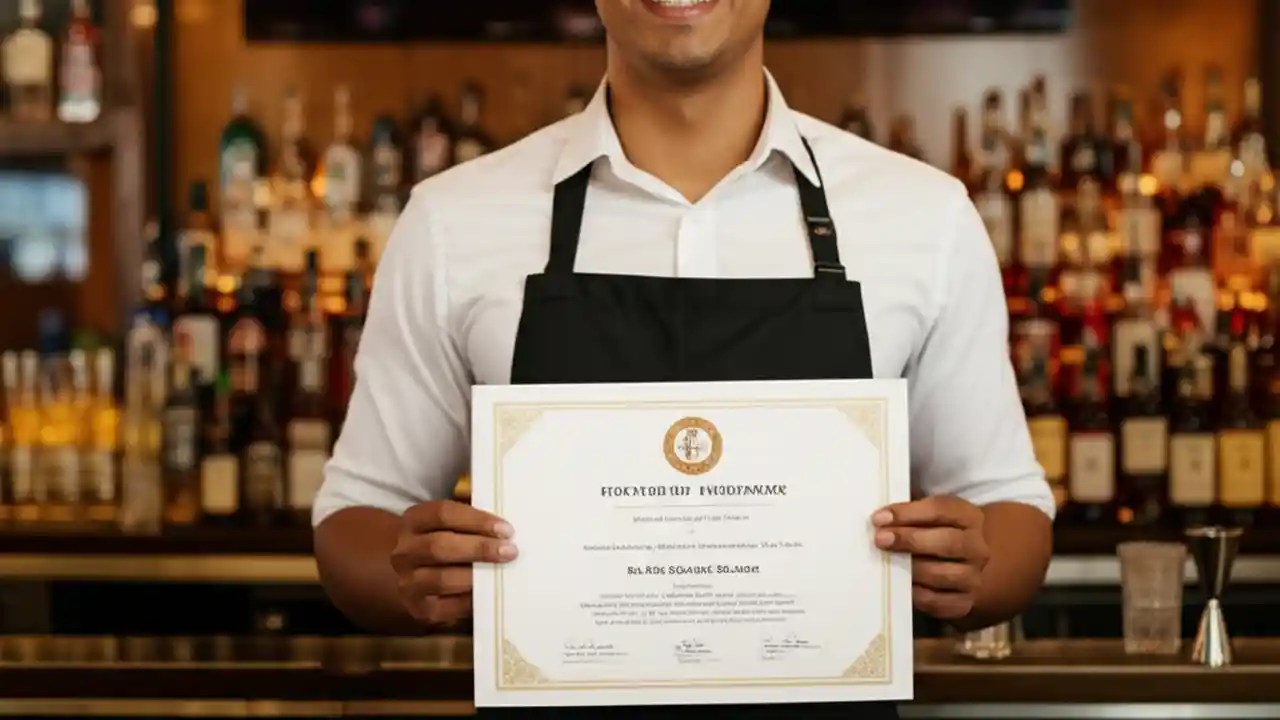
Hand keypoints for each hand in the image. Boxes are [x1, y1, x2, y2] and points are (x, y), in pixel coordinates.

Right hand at [390, 500, 517, 627]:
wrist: (419, 574)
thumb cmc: (447, 542)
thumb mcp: (453, 523)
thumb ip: (473, 519)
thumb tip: (503, 522)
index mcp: (413, 521)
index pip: (442, 513)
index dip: (476, 520)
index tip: (506, 529)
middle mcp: (404, 551)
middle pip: (439, 546)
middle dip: (479, 548)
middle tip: (510, 551)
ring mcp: (408, 582)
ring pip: (442, 579)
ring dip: (476, 575)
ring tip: (501, 571)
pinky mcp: (419, 609)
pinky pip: (447, 606)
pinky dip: (471, 599)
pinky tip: (488, 592)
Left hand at [872, 495, 988, 620]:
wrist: (959, 565)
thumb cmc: (933, 533)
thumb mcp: (928, 515)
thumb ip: (908, 513)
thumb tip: (879, 517)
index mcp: (969, 517)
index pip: (941, 510)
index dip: (908, 513)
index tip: (880, 517)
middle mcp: (976, 548)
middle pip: (947, 542)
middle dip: (910, 539)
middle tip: (880, 539)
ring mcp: (972, 578)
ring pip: (942, 574)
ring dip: (911, 568)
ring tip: (888, 562)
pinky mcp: (963, 603)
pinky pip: (937, 602)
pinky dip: (915, 594)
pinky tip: (899, 585)